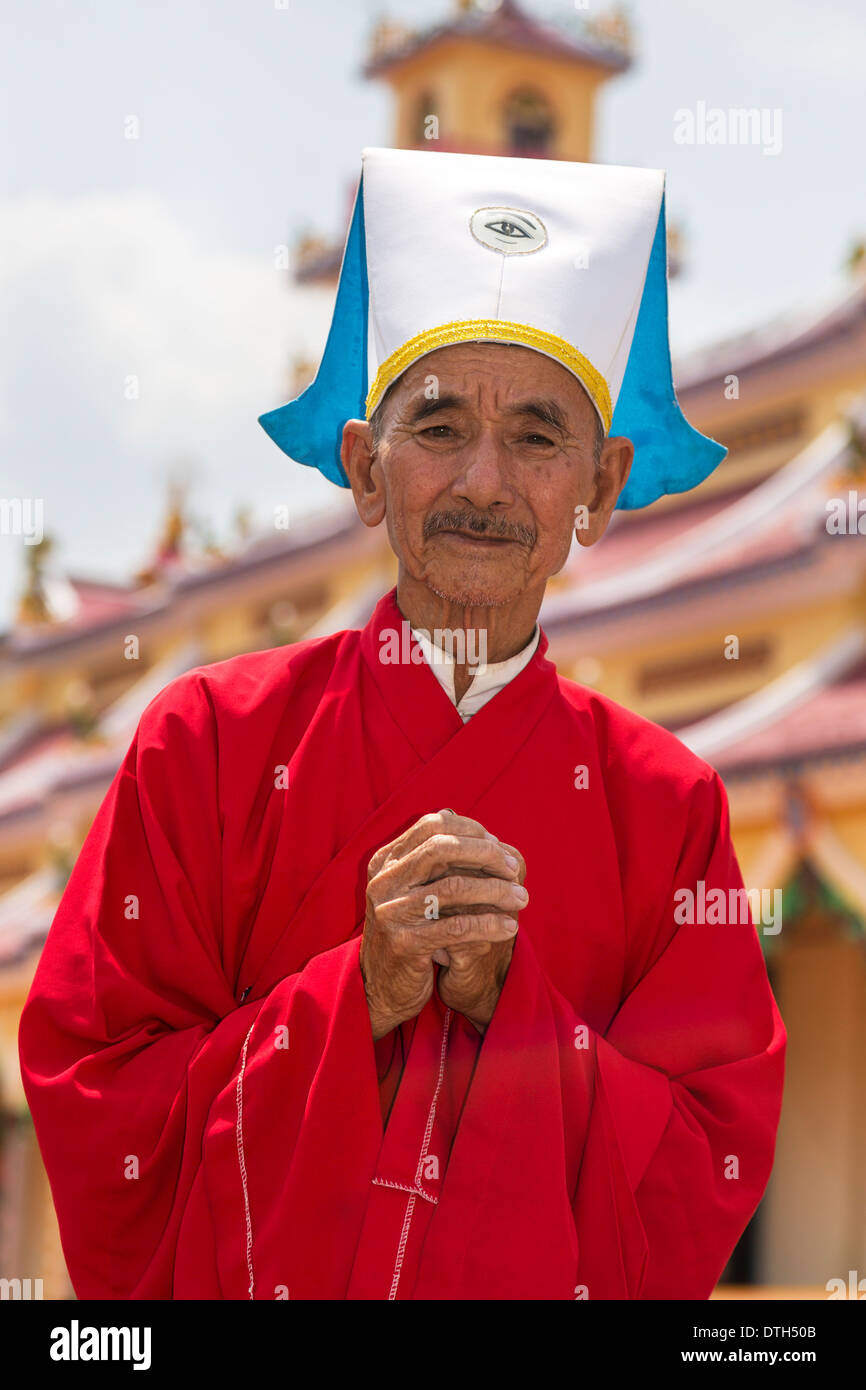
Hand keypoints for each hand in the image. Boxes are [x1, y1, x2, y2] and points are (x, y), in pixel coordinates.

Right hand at [359, 809, 525, 1040]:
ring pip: (453, 887)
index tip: (500, 847)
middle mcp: (383, 881)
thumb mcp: (413, 890)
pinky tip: (510, 928)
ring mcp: (390, 912)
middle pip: (441, 848)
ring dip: (496, 892)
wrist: (380, 988)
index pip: (432, 825)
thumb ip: (434, 859)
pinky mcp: (404, 944)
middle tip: (515, 869)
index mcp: (385, 861)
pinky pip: (456, 927)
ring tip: (521, 900)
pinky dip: (488, 924)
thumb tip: (467, 821)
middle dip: (486, 854)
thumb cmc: (408, 933)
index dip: (472, 831)